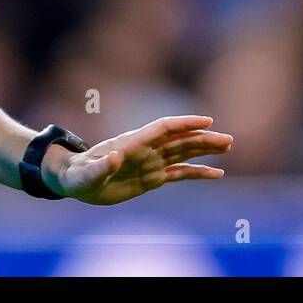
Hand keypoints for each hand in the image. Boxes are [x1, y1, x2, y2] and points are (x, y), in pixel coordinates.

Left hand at [45, 115, 231, 205]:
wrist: (75, 181)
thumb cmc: (78, 175)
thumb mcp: (86, 174)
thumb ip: (101, 166)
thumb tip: (115, 157)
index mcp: (132, 143)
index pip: (163, 128)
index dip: (184, 123)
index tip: (206, 121)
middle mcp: (146, 149)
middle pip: (180, 140)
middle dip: (203, 138)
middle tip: (228, 139)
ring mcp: (151, 162)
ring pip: (184, 153)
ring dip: (205, 150)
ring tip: (227, 146)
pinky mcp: (152, 178)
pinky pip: (180, 173)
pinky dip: (198, 173)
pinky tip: (216, 174)